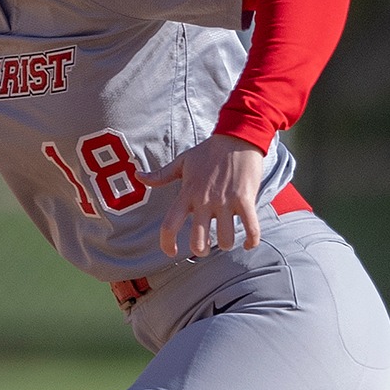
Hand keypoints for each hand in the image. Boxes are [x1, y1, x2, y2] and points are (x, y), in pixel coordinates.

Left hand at [143, 134, 267, 258]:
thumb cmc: (208, 151)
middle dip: (201, 250)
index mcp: (187, 193)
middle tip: (205, 248)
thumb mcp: (182, 161)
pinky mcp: (245, 199)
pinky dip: (251, 241)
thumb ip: (161, 175)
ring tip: (227, 240)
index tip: (171, 252)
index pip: (170, 225)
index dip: (167, 244)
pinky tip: (249, 243)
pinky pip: (251, 228)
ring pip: (225, 239)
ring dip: (226, 244)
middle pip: (198, 241)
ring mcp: (226, 201)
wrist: (238, 137)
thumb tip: (138, 176)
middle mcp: (204, 200)